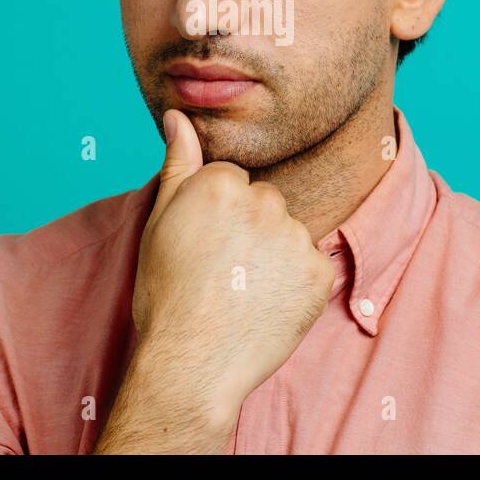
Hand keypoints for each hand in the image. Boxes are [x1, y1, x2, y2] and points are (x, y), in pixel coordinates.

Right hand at [95, 109, 335, 452]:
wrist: (192, 363)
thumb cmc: (167, 294)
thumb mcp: (159, 222)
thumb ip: (178, 162)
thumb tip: (177, 115)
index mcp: (224, 182)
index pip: (234, 181)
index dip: (217, 216)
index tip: (204, 247)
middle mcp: (266, 201)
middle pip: (265, 203)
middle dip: (250, 230)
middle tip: (222, 271)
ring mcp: (297, 237)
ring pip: (289, 234)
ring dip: (273, 257)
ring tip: (242, 291)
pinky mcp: (320, 273)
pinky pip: (311, 267)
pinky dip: (295, 285)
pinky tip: (266, 305)